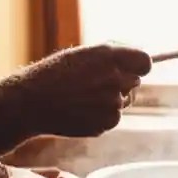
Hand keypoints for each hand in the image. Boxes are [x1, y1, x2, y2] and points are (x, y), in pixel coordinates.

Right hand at [10, 43, 151, 137]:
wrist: (31, 102)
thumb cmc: (54, 73)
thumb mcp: (83, 54)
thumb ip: (112, 55)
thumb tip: (137, 58)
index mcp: (109, 56)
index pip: (145, 61)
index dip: (139, 65)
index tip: (132, 68)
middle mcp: (115, 79)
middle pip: (135, 81)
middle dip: (123, 82)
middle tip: (97, 83)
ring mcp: (112, 104)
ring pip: (124, 101)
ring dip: (112, 99)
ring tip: (84, 97)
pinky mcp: (107, 123)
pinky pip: (113, 118)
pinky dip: (102, 116)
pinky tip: (82, 110)